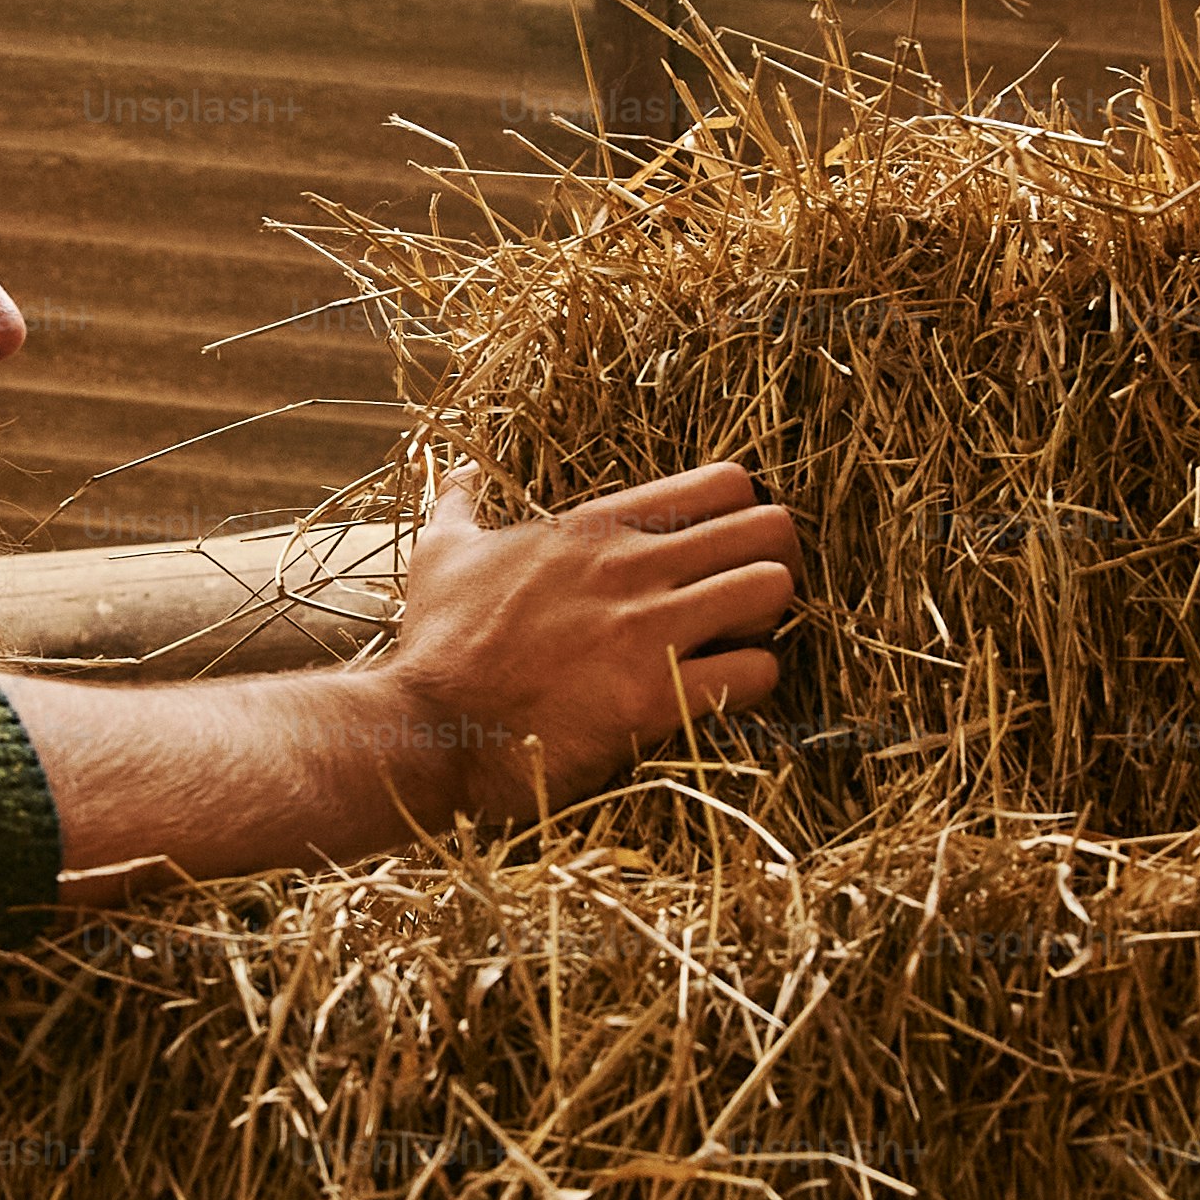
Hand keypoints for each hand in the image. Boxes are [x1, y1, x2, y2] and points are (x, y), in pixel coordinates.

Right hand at [381, 461, 800, 817]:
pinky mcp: (656, 698)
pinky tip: (724, 694)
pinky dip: (754, 684)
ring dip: (769, 620)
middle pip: (769, 527)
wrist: (423, 730)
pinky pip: (757, 675)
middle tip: (752, 596)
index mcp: (594, 527)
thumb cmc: (435, 644)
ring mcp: (649, 631)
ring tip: (739, 643)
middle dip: (775, 560)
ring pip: (774, 591)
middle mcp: (632, 567)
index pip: (721, 481)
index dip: (742, 511)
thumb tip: (460, 470)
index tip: (725, 546)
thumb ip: (461, 503)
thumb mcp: (441, 554)